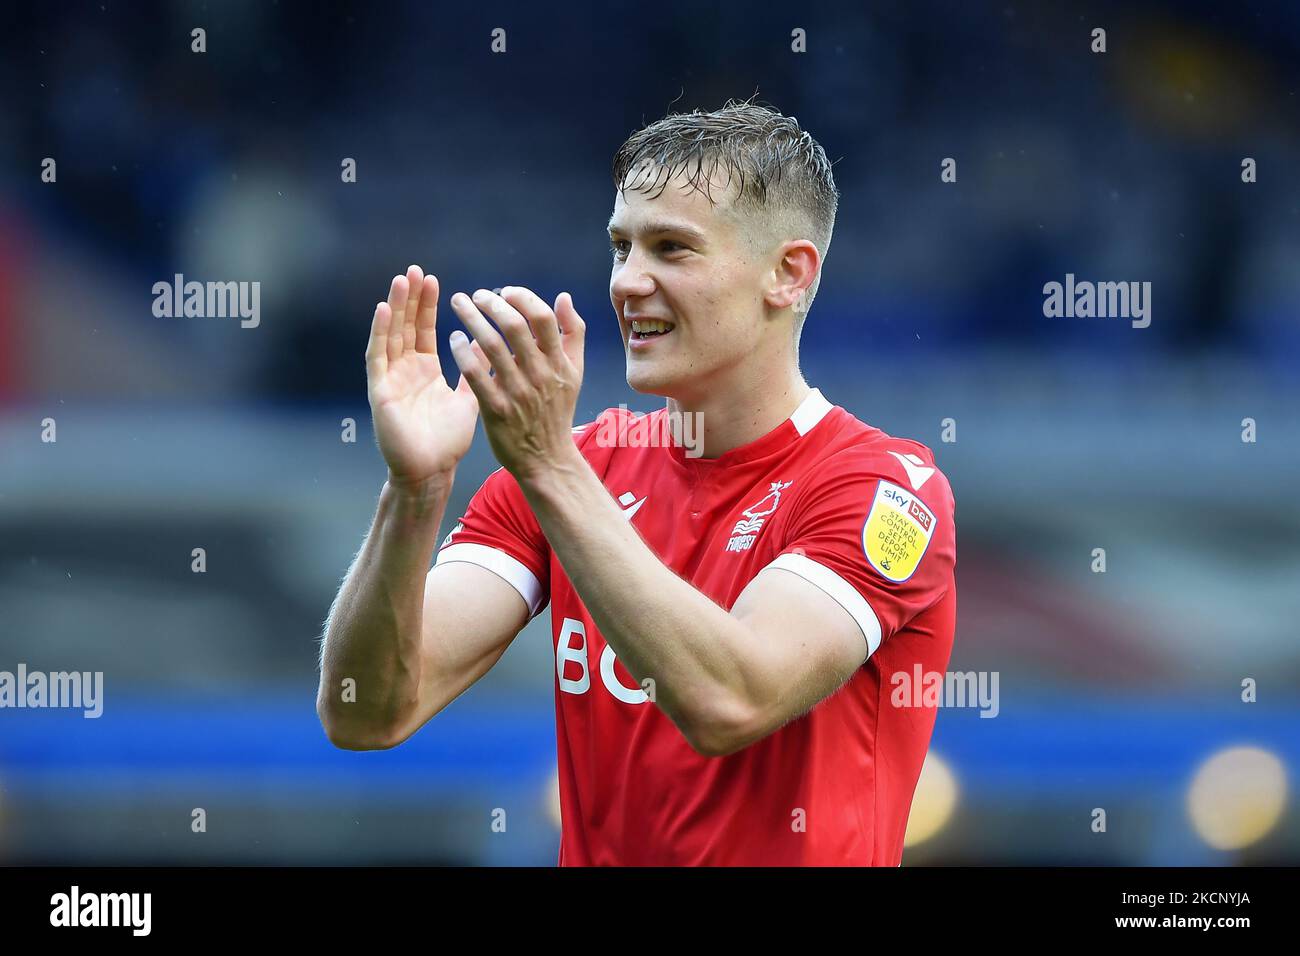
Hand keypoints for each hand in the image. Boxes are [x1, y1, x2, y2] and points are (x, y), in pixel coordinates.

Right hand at [366, 265, 483, 489]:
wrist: (432, 472)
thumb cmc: (448, 441)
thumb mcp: (467, 398)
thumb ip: (475, 370)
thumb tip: (489, 342)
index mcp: (424, 370)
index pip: (423, 330)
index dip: (427, 305)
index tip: (434, 281)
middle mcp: (404, 370)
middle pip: (405, 326)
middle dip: (410, 298)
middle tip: (416, 270)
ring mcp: (390, 378)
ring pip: (391, 335)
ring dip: (395, 307)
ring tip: (402, 280)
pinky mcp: (379, 390)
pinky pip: (378, 356)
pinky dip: (380, 332)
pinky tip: (384, 310)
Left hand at [447, 286, 585, 481]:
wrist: (546, 458)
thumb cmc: (557, 410)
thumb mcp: (574, 372)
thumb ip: (573, 333)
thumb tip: (564, 297)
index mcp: (559, 363)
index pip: (542, 318)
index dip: (522, 298)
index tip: (505, 291)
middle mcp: (539, 375)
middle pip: (514, 326)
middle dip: (492, 303)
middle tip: (476, 294)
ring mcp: (517, 392)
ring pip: (491, 345)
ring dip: (472, 319)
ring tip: (459, 304)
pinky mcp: (496, 409)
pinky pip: (475, 374)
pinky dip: (463, 352)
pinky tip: (454, 339)